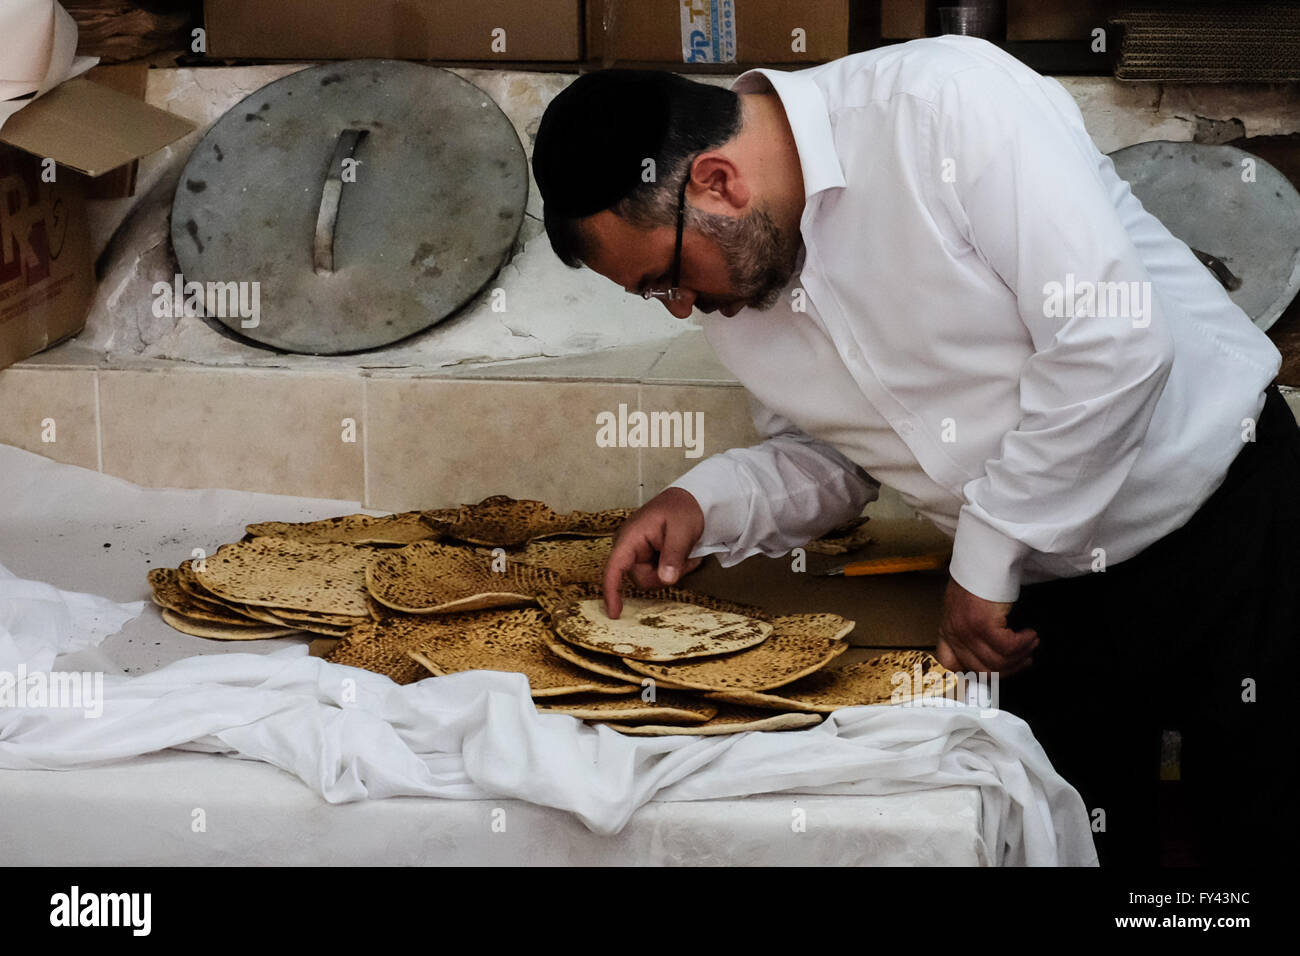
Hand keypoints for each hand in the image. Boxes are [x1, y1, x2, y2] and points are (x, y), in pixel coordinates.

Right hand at [602, 487, 705, 617]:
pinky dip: (671, 569)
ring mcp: (635, 551)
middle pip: (641, 578)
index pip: (614, 568)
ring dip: (671, 573)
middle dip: (665, 576)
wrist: (689, 499)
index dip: (612, 592)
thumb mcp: (682, 532)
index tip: (614, 614)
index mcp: (630, 537)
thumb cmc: (682, 510)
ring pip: (650, 578)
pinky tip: (682, 556)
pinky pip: (655, 573)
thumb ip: (673, 556)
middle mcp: (627, 546)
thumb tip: (665, 579)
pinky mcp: (644, 556)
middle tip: (687, 561)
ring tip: (687, 555)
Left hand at [935, 575, 1037, 677]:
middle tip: (1025, 659)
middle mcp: (954, 634)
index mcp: (947, 631)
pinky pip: (1007, 647)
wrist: (984, 559)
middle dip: (1009, 669)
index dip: (976, 675)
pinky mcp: (982, 624)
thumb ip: (969, 632)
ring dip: (1021, 655)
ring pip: (998, 662)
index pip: (952, 666)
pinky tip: (1030, 634)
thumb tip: (990, 654)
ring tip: (1031, 644)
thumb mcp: (964, 609)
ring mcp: (966, 630)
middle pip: (982, 671)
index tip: (998, 673)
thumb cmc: (979, 580)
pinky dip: (1024, 643)